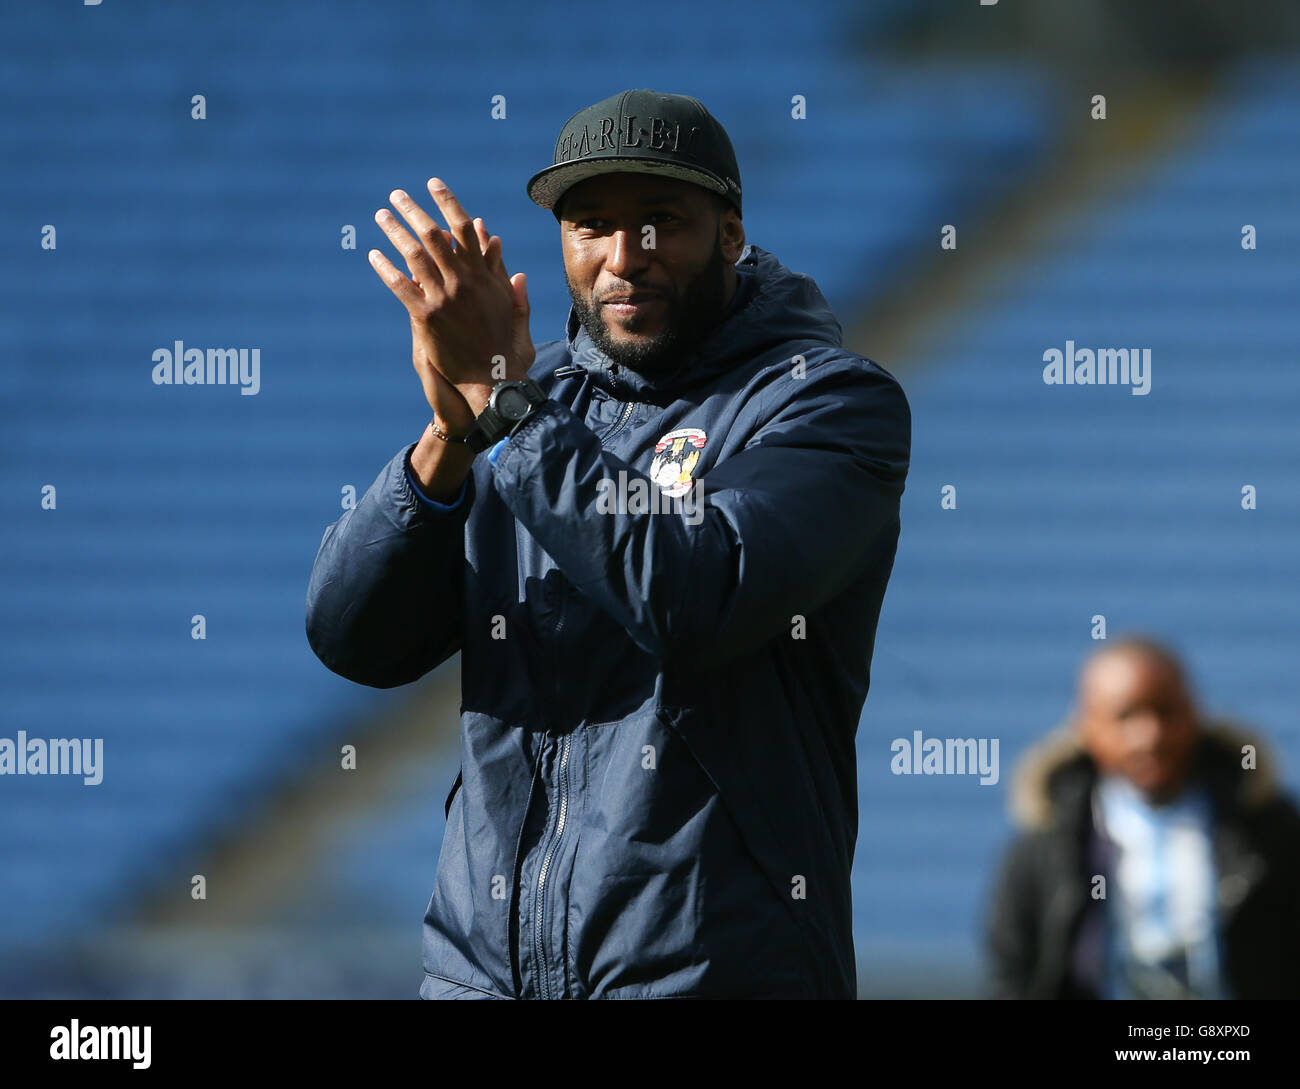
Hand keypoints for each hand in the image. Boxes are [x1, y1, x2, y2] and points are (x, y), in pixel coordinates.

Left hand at [368, 178, 533, 415]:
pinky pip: (401, 286)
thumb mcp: (514, 309)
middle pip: (434, 234)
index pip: (465, 227)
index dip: (448, 202)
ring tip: (381, 216)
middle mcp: (463, 281)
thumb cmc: (507, 349)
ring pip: (414, 254)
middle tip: (396, 195)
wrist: (494, 381)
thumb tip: (497, 243)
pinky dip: (385, 268)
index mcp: (484, 276)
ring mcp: (444, 298)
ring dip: (395, 231)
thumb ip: (505, 276)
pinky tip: (373, 255)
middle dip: (413, 210)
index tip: (433, 184)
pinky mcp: (427, 318)